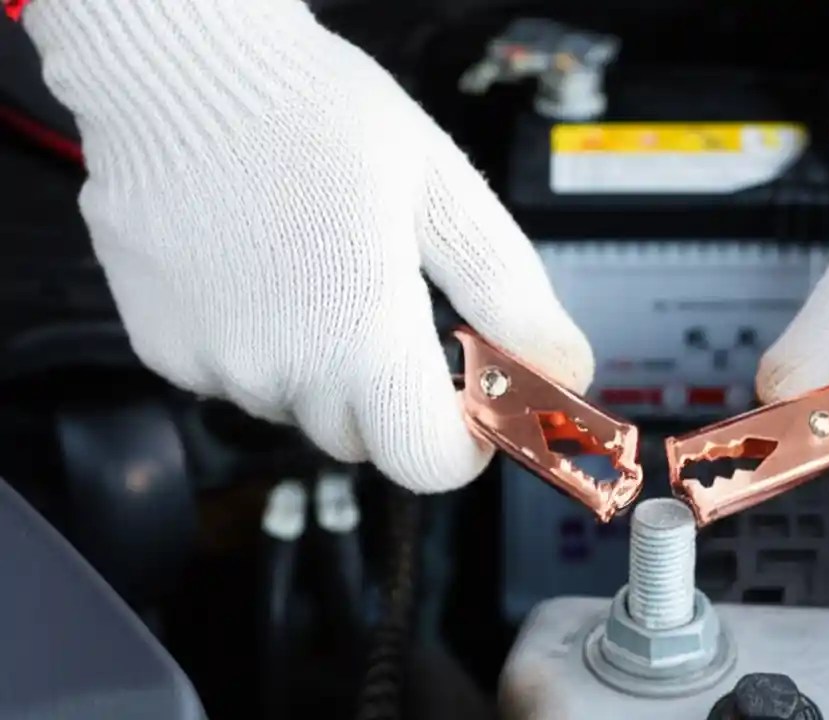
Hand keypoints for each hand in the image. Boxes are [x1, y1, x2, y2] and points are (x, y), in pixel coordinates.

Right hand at [26, 0, 591, 491]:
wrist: (175, 65)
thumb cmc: (310, 111)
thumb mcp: (440, 190)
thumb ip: (508, 292)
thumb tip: (565, 367)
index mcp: (360, 336)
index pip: (428, 463)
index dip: (465, 441)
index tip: (474, 398)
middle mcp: (279, 368)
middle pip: (366, 437)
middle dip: (397, 394)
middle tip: (393, 302)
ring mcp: (211, 364)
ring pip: (299, 407)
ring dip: (322, 366)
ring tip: (318, 267)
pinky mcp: (161, 348)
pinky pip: (236, 377)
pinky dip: (259, 343)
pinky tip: (261, 270)